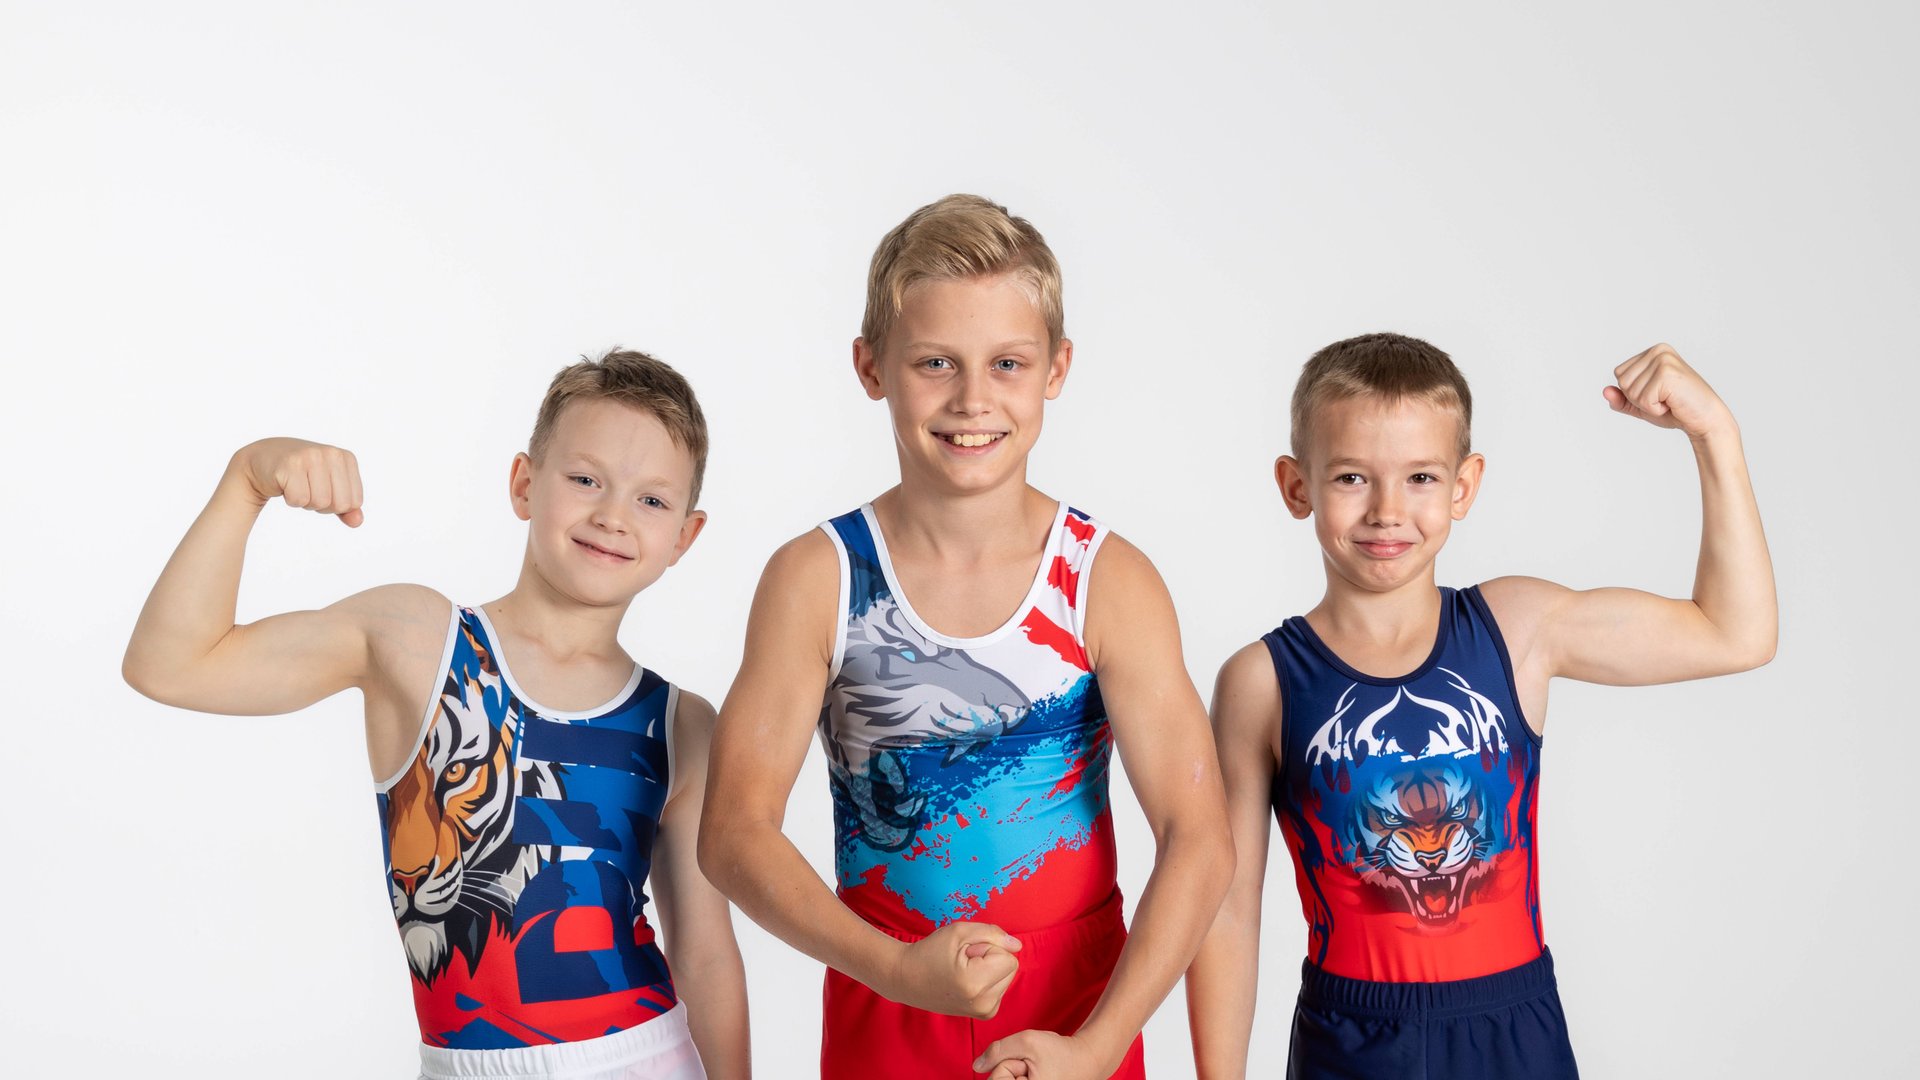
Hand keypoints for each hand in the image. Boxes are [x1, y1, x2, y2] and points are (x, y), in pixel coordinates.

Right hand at [234, 437, 364, 526]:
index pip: (355, 502)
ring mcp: (311, 456)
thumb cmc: (301, 475)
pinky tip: (285, 484)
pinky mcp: (290, 465)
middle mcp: (331, 453)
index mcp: (346, 458)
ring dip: (306, 502)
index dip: (336, 505)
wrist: (262, 460)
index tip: (322, 489)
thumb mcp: (329, 487)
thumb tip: (358, 522)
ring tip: (297, 485)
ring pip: (320, 502)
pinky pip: (299, 500)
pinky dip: (291, 500)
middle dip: (323, 506)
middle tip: (308, 489)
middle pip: (340, 504)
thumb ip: (347, 506)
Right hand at [880, 921, 1020, 1017]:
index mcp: (976, 985)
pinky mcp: (984, 1014)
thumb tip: (1016, 946)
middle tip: (963, 960)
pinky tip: (966, 980)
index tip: (966, 952)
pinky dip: (987, 979)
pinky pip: (1000, 987)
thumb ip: (993, 934)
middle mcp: (983, 1004)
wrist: (906, 978)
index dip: (988, 947)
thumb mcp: (960, 932)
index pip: (1009, 958)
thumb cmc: (929, 952)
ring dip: (989, 969)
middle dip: (991, 958)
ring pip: (1007, 977)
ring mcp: (984, 1012)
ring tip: (962, 970)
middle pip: (1011, 968)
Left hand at [974, 1030, 1114, 1078]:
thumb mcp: (1028, 1041)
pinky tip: (1039, 1075)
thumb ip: (998, 1050)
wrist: (1087, 1059)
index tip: (1029, 1062)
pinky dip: (1022, 1077)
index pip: (996, 1079)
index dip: (1009, 1062)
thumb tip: (977, 1065)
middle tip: (1035, 1065)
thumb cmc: (1061, 1052)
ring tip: (1038, 1069)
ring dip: (1018, 1073)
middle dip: (1013, 1068)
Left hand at [1603, 343, 1734, 440]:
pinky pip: (1642, 399)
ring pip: (1630, 390)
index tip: (1657, 393)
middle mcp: (1658, 351)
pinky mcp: (1667, 373)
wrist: (1705, 420)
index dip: (1633, 392)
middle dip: (1638, 398)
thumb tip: (1605, 391)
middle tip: (1664, 399)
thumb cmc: (1676, 410)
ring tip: (1669, 400)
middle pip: (1622, 381)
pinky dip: (1654, 409)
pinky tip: (1673, 403)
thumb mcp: (1641, 405)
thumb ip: (1621, 399)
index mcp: (1653, 352)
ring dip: (1647, 404)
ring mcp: (1664, 360)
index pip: (1619, 373)